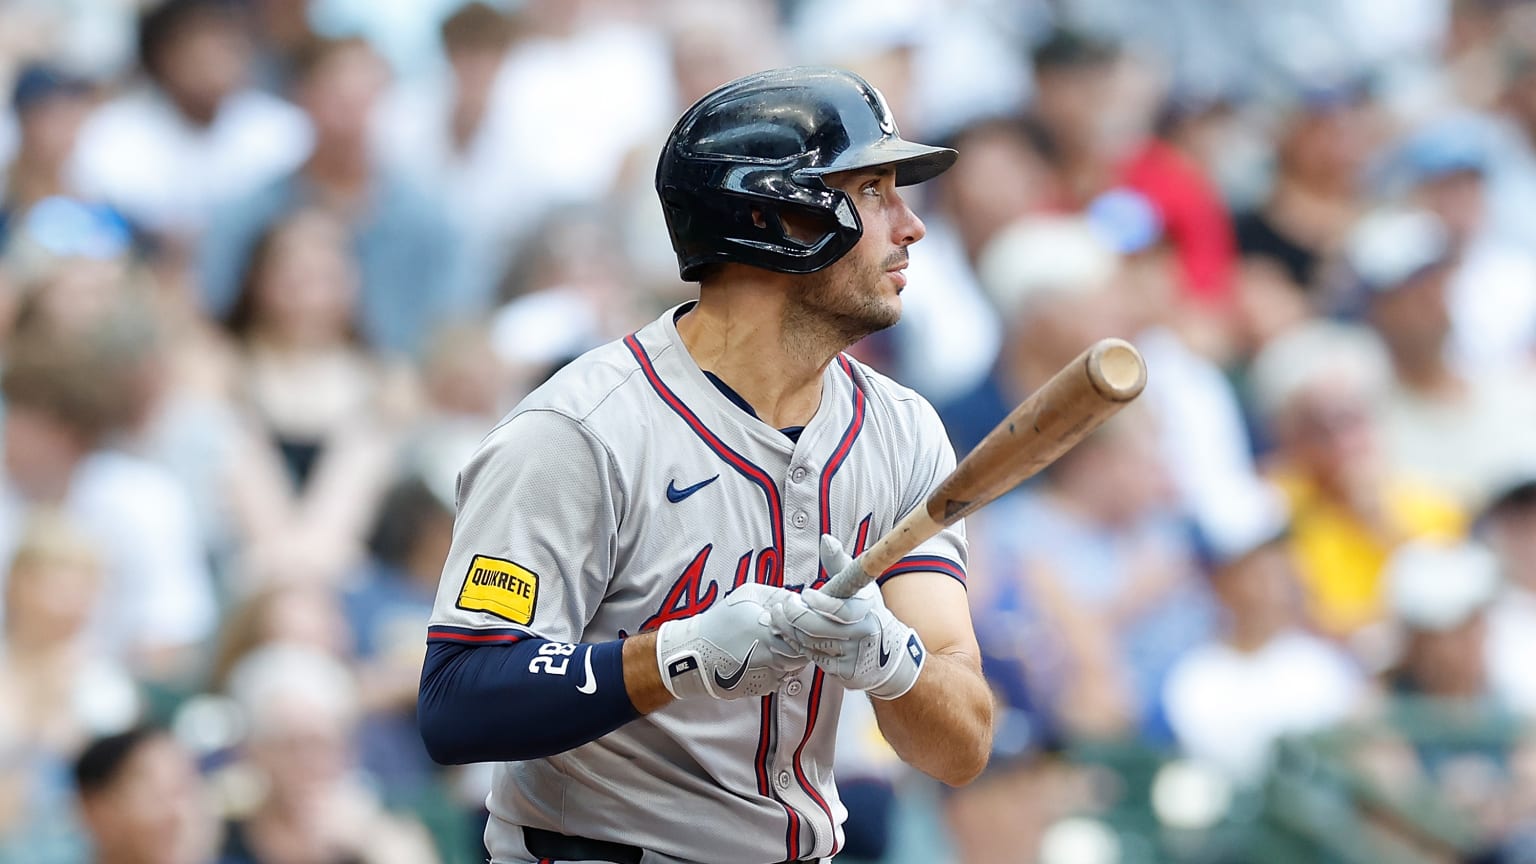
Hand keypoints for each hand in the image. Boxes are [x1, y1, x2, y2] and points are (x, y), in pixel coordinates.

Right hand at [654, 583, 807, 700]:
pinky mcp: (762, 687)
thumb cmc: (719, 622)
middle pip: (803, 651)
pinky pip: (780, 677)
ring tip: (772, 642)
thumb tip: (801, 600)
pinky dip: (777, 668)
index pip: (805, 632)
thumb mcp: (747, 595)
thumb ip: (778, 595)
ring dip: (789, 654)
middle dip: (799, 641)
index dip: (802, 625)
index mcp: (768, 631)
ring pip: (794, 666)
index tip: (792, 619)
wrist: (695, 654)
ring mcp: (767, 675)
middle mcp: (770, 656)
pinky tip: (763, 657)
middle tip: (786, 631)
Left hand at [771, 536, 925, 699]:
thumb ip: (841, 563)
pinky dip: (795, 645)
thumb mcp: (862, 587)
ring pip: (810, 643)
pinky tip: (786, 633)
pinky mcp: (843, 672)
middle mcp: (862, 635)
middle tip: (784, 605)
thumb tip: (825, 540)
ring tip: (777, 616)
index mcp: (868, 611)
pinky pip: (811, 658)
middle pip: (818, 628)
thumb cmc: (871, 613)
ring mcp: (852, 657)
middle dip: (794, 616)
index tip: (804, 593)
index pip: (840, 609)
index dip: (819, 602)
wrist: (891, 657)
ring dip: (788, 630)